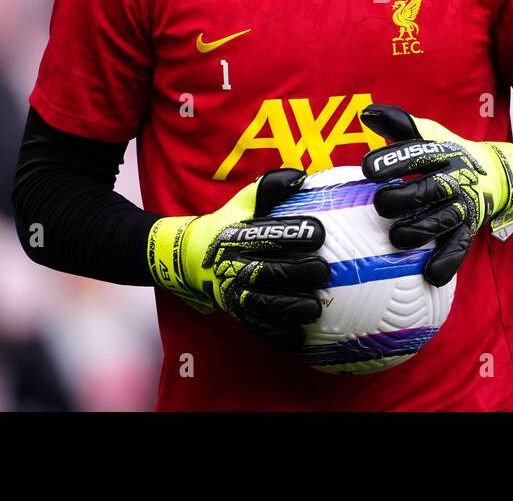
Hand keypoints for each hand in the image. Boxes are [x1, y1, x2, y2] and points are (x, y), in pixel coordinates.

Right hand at [146, 168, 329, 349]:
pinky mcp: (236, 312)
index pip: (267, 233)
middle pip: (268, 271)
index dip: (294, 233)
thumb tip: (300, 176)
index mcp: (236, 235)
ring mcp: (234, 292)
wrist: (189, 257)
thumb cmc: (227, 224)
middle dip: (297, 272)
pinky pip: (257, 327)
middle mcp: (233, 265)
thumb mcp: (242, 201)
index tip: (319, 233)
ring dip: (290, 307)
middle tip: (323, 270)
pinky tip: (298, 336)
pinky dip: (277, 334)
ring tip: (315, 307)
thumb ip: (270, 186)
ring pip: (264, 304)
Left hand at [359, 104, 512, 286]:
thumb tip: (366, 112)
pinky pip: (458, 248)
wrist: (498, 175)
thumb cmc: (449, 154)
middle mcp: (454, 180)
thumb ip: (399, 124)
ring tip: (396, 237)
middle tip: (380, 203)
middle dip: (402, 198)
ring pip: (441, 221)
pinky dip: (446, 262)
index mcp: (442, 153)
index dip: (392, 161)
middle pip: (428, 190)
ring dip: (418, 231)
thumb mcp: (429, 135)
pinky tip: (431, 274)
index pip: (417, 153)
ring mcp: (463, 207)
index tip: (367, 168)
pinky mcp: (468, 231)